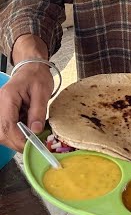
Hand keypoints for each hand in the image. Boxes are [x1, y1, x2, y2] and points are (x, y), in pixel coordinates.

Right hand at [0, 37, 53, 152]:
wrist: (31, 68)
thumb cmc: (37, 77)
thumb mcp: (42, 92)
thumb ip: (38, 111)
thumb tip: (36, 130)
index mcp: (8, 97)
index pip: (7, 125)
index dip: (18, 139)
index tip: (31, 146)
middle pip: (1, 132)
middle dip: (17, 142)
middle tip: (34, 146)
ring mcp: (0, 109)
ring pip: (2, 133)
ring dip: (17, 139)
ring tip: (33, 137)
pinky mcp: (3, 113)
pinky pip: (6, 128)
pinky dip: (17, 133)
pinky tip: (28, 131)